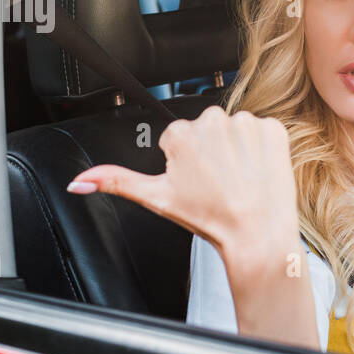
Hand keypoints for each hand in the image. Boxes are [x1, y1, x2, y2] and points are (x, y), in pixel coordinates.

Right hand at [66, 107, 301, 281]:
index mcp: (180, 134)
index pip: (180, 138)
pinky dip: (261, 150)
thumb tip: (79, 180)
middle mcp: (212, 120)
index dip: (189, 163)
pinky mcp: (273, 129)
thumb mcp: (157, 199)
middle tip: (219, 184)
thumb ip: (117, 181)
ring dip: (237, 150)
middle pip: (207, 130)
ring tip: (239, 180)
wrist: (256, 233)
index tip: (199, 182)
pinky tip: (257, 172)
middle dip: (211, 152)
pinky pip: (263, 132)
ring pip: (235, 130)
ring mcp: (246, 123)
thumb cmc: (211, 218)